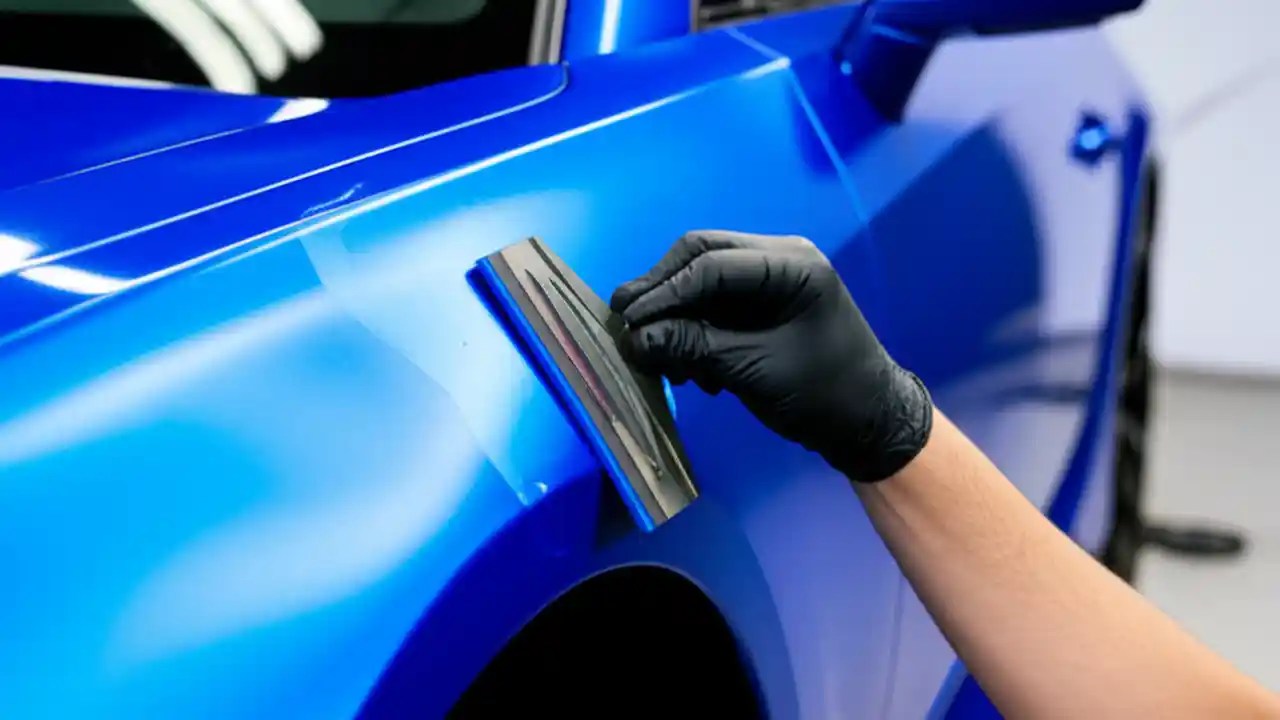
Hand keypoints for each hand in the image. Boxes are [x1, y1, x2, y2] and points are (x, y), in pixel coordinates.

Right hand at [611, 230, 931, 482]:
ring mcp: (772, 279)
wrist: (870, 424)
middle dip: (661, 292)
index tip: (627, 324)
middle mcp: (780, 258)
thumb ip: (693, 347)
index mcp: (791, 264)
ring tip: (661, 360)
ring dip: (676, 316)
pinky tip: (690, 369)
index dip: (663, 293)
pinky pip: (715, 305)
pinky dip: (694, 331)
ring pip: (703, 281)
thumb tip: (633, 339)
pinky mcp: (763, 305)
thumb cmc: (823, 394)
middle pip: (701, 256)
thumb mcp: (752, 371)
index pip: (710, 263)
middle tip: (625, 325)